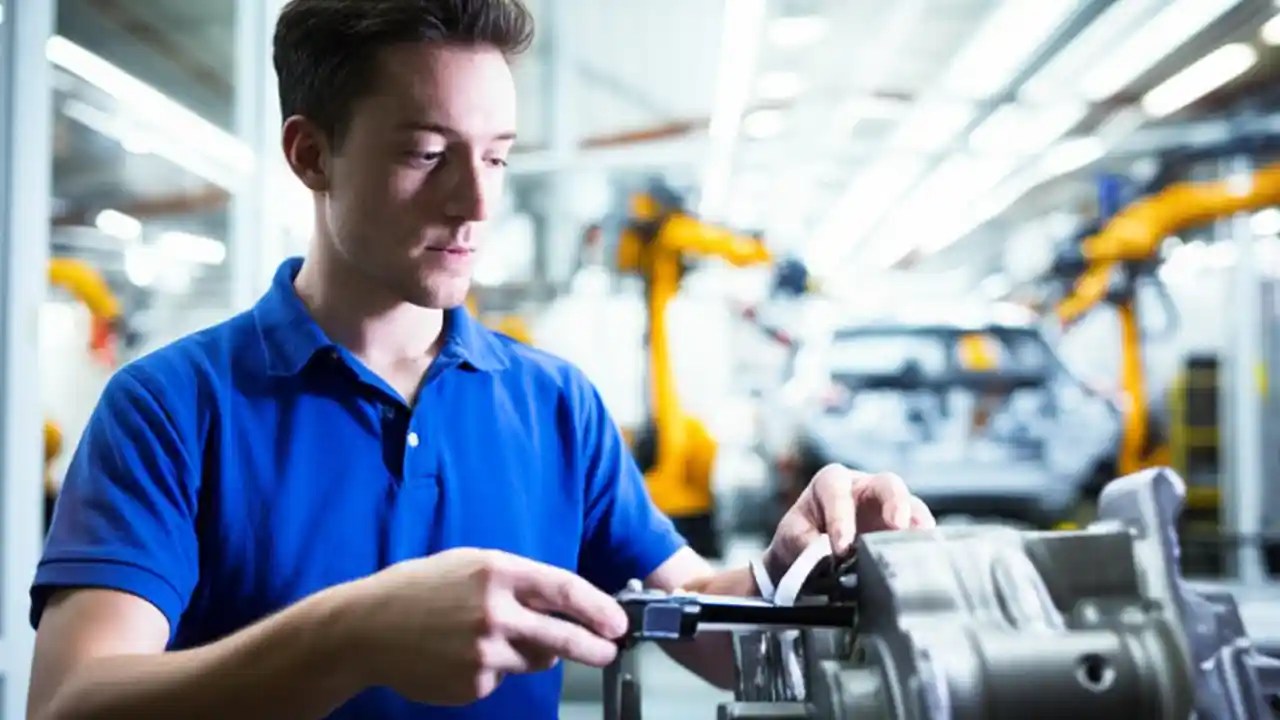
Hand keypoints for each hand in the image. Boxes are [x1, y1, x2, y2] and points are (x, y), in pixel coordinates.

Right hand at [343, 548, 626, 704]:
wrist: (367, 627)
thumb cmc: (421, 589)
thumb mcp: (471, 564)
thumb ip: (517, 581)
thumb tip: (565, 603)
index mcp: (496, 573)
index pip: (564, 590)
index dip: (598, 608)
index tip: (618, 621)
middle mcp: (493, 613)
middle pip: (563, 637)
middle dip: (593, 647)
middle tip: (607, 650)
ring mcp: (483, 653)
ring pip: (534, 660)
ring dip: (531, 652)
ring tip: (491, 636)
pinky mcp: (473, 684)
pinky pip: (502, 678)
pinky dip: (495, 669)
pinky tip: (462, 653)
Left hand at [764, 464, 934, 582]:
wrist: (808, 557)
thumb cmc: (800, 538)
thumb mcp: (793, 538)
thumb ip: (805, 545)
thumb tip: (824, 562)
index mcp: (832, 482)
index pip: (837, 492)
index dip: (840, 518)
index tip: (841, 548)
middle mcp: (866, 488)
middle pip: (887, 485)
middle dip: (894, 502)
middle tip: (897, 525)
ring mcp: (890, 509)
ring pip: (912, 507)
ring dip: (917, 525)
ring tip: (921, 541)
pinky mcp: (905, 533)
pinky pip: (919, 534)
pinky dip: (924, 546)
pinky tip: (927, 558)